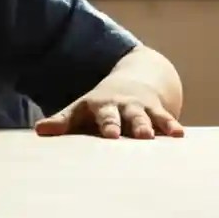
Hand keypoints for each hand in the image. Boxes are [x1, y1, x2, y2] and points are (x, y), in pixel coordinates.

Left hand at [35, 77, 183, 139]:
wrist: (134, 80)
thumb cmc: (100, 105)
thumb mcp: (80, 110)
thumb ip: (62, 122)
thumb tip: (39, 130)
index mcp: (97, 105)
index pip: (95, 115)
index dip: (102, 124)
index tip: (108, 134)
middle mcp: (119, 105)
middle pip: (119, 115)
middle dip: (120, 124)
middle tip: (122, 135)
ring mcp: (139, 107)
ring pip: (143, 117)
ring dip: (146, 126)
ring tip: (149, 137)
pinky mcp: (156, 111)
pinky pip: (164, 118)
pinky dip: (171, 126)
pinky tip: (179, 135)